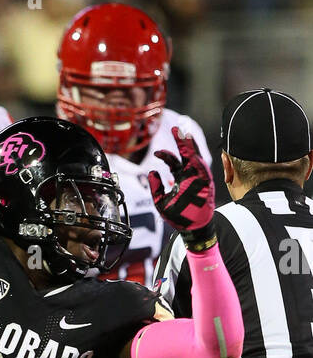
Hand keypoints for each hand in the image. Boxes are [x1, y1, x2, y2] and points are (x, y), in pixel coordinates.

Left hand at [148, 127, 214, 246]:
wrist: (192, 230)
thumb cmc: (178, 217)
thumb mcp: (160, 202)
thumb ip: (155, 188)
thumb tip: (152, 172)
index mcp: (180, 178)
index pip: (174, 161)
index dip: (165, 154)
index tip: (155, 153)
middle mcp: (190, 176)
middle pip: (187, 154)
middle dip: (182, 141)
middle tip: (175, 128)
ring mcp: (198, 179)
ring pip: (196, 158)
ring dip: (191, 147)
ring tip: (185, 134)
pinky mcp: (205, 185)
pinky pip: (203, 170)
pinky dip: (198, 161)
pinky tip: (192, 151)